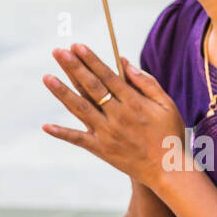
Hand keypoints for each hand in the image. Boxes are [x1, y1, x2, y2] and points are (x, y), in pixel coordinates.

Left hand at [42, 46, 186, 188]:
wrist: (169, 170)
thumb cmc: (170, 133)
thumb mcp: (166, 104)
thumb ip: (146, 82)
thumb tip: (123, 62)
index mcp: (134, 102)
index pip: (107, 76)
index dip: (91, 60)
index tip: (77, 46)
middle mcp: (118, 116)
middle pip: (91, 87)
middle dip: (73, 68)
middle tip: (58, 52)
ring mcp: (107, 133)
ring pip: (80, 109)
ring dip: (62, 93)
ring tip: (47, 77)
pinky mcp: (101, 150)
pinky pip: (78, 139)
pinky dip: (62, 133)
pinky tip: (46, 125)